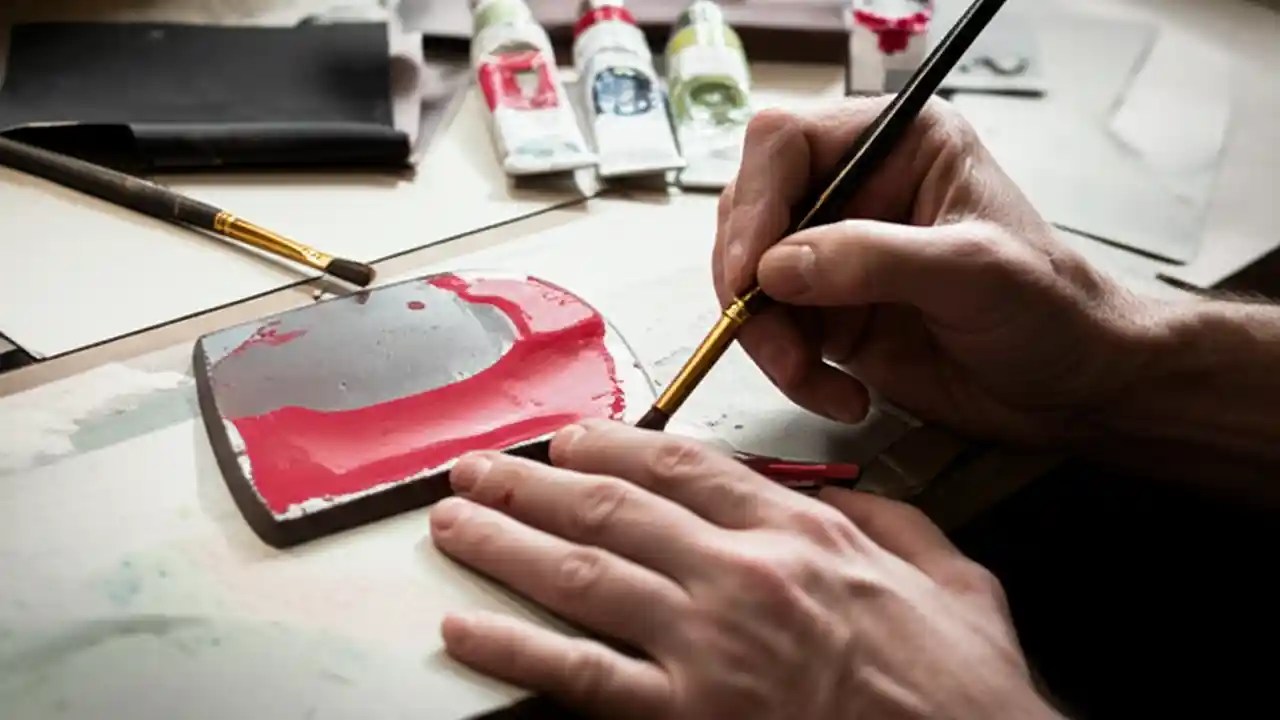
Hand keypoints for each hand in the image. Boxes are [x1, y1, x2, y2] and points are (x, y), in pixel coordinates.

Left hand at [431, 421, 1056, 718]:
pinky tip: (468, 630)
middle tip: (483, 470)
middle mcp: (744, 578)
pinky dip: (514, 648)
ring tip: (455, 524)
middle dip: (535, 484)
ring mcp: (710, 649)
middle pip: (615, 508)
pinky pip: (580, 675)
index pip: (686, 465)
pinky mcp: (690, 719)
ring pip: (583, 575)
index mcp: (802, 535)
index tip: (573, 439)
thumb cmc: (961, 690)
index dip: (613, 445)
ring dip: (505, 544)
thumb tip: (836, 497)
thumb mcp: (950, 574)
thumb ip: (884, 521)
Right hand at [712, 98, 1154, 443]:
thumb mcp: (973, 271)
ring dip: (765, 338)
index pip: (784, 144)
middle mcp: (854, 191)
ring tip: (813, 379)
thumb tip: (774, 268)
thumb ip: (874, 259)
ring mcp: (835, 256)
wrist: (1073, 390)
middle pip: (749, 214)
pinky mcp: (829, 316)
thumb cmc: (1052, 310)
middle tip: (770, 333)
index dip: (755, 202)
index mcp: (893, 145)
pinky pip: (770, 335)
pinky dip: (789, 371)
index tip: (750, 271)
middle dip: (748, 283)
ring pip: (748, 282)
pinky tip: (840, 396)